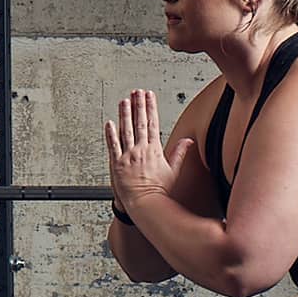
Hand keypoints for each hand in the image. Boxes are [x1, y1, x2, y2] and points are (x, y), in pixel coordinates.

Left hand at [105, 89, 193, 210]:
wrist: (146, 204)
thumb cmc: (159, 191)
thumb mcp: (173, 171)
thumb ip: (179, 154)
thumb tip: (188, 142)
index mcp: (154, 150)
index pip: (153, 123)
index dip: (151, 107)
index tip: (149, 95)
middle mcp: (141, 150)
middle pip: (140, 123)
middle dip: (138, 105)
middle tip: (136, 92)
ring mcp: (128, 156)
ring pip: (126, 131)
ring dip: (125, 114)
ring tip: (124, 101)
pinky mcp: (117, 164)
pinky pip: (113, 146)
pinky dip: (111, 134)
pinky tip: (109, 122)